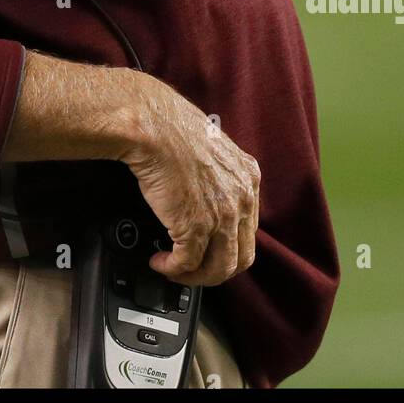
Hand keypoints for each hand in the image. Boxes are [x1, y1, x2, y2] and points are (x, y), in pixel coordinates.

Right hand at [118, 75, 259, 285]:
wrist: (154, 125)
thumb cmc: (172, 128)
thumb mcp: (212, 148)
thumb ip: (218, 175)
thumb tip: (205, 196)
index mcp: (248, 178)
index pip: (249, 229)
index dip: (227, 246)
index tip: (210, 249)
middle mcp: (241, 199)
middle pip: (240, 257)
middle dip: (214, 269)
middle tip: (194, 269)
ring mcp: (221, 216)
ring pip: (218, 268)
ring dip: (195, 277)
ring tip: (175, 269)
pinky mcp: (194, 227)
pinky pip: (187, 263)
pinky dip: (172, 269)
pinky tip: (161, 262)